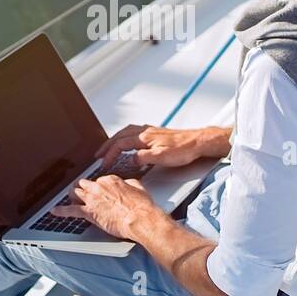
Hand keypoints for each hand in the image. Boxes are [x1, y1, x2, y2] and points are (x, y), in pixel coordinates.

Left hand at [50, 175, 160, 240]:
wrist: (140, 219)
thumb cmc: (142, 206)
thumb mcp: (138, 187)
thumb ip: (129, 184)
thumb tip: (127, 184)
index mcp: (110, 180)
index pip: (98, 181)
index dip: (97, 188)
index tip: (97, 192)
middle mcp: (99, 187)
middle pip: (84, 185)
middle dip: (82, 189)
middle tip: (81, 193)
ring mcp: (92, 199)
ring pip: (75, 193)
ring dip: (71, 196)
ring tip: (69, 198)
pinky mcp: (89, 212)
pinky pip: (70, 210)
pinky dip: (61, 211)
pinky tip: (54, 211)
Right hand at [97, 124, 228, 168]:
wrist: (198, 142)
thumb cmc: (183, 150)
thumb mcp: (160, 157)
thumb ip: (143, 158)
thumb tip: (131, 160)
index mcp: (144, 137)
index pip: (120, 144)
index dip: (110, 154)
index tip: (103, 163)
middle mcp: (145, 132)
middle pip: (120, 136)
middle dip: (107, 146)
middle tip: (98, 155)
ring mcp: (150, 132)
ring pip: (126, 133)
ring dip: (115, 141)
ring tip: (109, 149)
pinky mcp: (156, 134)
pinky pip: (134, 133)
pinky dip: (125, 138)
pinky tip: (129, 143)